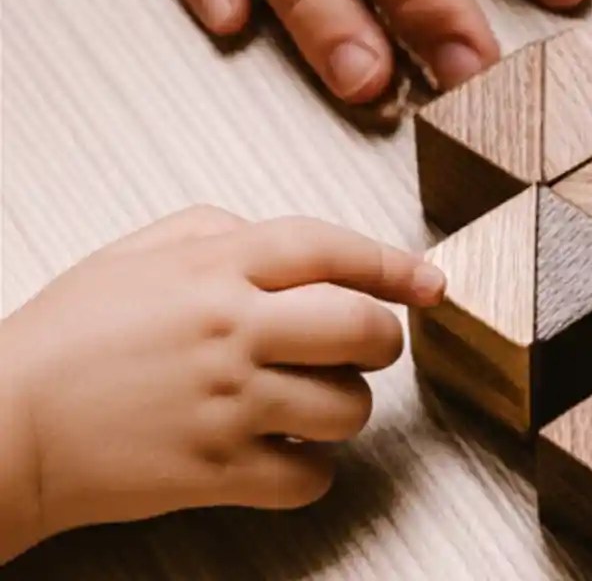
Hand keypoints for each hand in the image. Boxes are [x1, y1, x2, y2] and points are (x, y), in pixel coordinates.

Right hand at [0, 205, 444, 559]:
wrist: (2, 425)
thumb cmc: (68, 338)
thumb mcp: (136, 254)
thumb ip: (221, 232)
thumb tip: (298, 248)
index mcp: (213, 269)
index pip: (330, 250)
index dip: (392, 263)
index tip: (430, 281)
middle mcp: (231, 331)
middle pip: (364, 330)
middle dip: (382, 340)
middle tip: (363, 348)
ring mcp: (228, 403)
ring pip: (350, 408)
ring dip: (346, 408)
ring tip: (307, 404)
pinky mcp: (218, 469)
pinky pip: (311, 477)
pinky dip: (310, 471)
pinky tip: (281, 453)